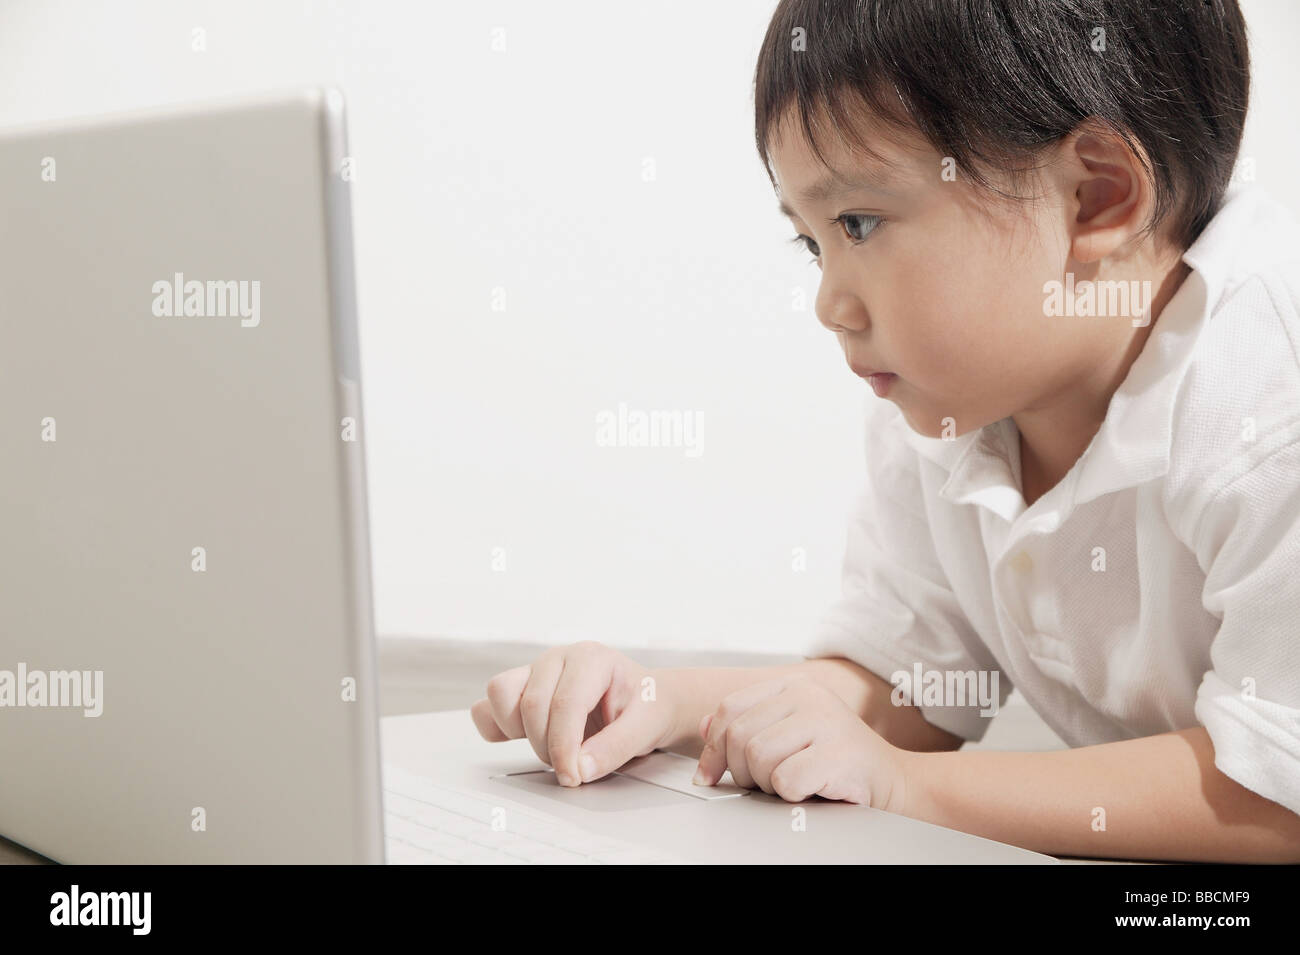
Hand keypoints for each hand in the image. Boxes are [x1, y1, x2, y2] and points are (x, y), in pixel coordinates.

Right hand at [470, 641, 680, 788]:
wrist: (645, 700)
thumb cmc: (645, 707)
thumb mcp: (645, 727)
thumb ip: (615, 749)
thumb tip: (580, 768)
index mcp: (591, 659)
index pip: (565, 704)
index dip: (564, 747)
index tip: (572, 776)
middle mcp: (558, 659)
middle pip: (531, 705)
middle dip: (547, 746)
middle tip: (571, 766)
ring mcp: (535, 671)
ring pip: (500, 694)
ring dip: (518, 731)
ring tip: (549, 744)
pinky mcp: (520, 689)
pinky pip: (487, 705)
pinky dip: (497, 726)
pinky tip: (524, 738)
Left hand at [692, 674, 910, 812]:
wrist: (892, 782)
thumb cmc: (835, 762)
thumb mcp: (788, 736)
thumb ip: (748, 726)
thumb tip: (703, 726)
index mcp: (792, 686)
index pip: (730, 708)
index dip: (713, 746)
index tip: (709, 775)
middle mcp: (809, 695)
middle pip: (739, 735)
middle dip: (741, 770)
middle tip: (764, 784)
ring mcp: (825, 720)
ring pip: (758, 757)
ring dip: (767, 783)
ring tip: (791, 785)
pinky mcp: (838, 753)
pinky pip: (785, 780)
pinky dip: (790, 795)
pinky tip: (810, 790)